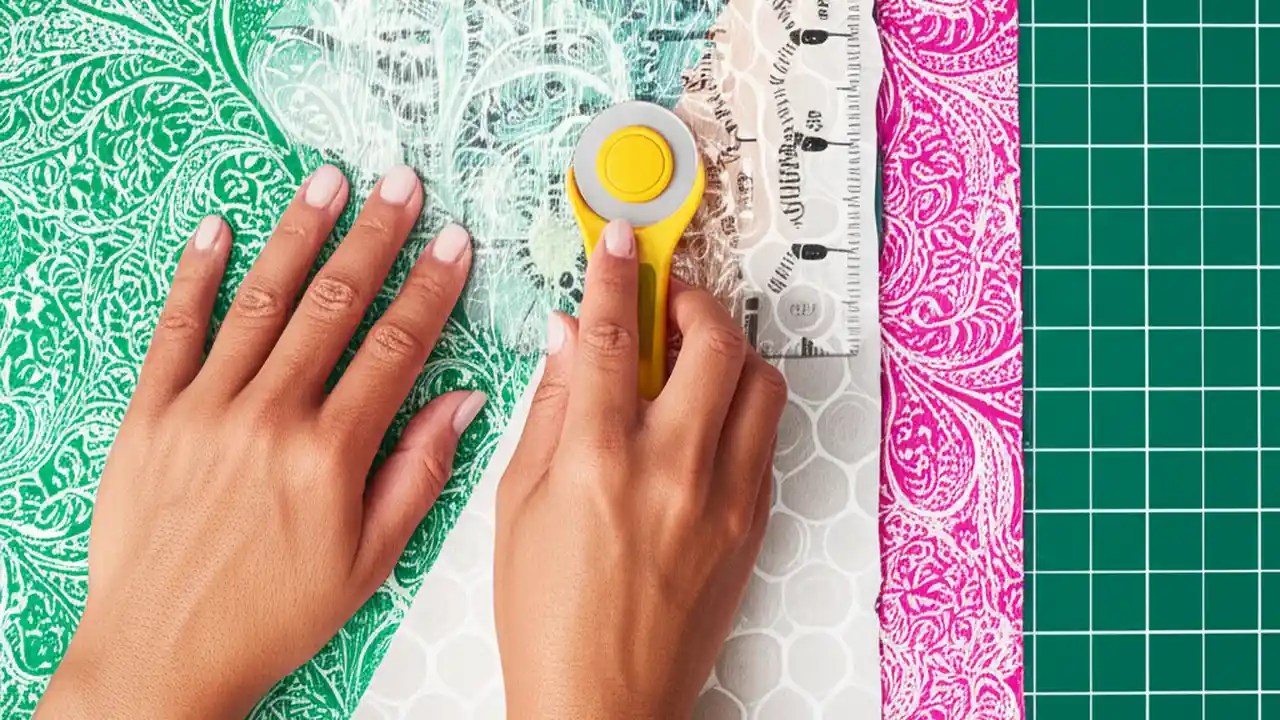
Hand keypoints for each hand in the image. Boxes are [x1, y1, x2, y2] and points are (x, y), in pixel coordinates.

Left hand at [37, 165, 484, 718]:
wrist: (164, 652)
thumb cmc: (274, 614)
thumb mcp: (369, 560)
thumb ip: (419, 474)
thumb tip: (464, 402)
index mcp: (331, 454)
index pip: (395, 348)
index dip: (430, 289)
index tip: (453, 243)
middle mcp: (269, 417)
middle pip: (334, 306)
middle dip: (374, 237)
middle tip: (401, 185)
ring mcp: (203, 410)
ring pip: (261, 302)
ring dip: (299, 235)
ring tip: (327, 181)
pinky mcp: (149, 416)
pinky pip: (175, 331)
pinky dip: (195, 276)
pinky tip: (218, 229)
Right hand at [494, 221, 786, 718]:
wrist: (604, 703)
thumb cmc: (547, 616)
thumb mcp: (517, 505)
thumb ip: (549, 410)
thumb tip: (566, 337)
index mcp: (597, 460)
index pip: (614, 332)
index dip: (617, 271)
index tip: (621, 239)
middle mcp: (671, 469)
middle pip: (713, 341)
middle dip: (692, 300)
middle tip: (668, 300)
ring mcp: (723, 497)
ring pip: (760, 382)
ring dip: (729, 351)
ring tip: (693, 360)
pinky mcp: (752, 524)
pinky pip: (765, 437)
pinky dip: (740, 408)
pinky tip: (704, 421)